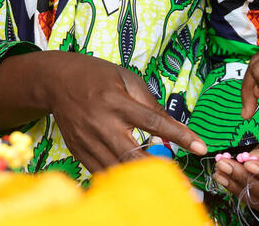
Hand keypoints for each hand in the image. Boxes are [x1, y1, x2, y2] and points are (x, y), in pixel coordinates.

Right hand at [44, 52, 206, 172]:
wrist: (57, 80)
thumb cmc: (98, 76)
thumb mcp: (128, 79)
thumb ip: (150, 104)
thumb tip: (171, 127)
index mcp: (117, 100)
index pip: (154, 122)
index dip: (179, 136)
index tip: (200, 147)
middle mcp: (101, 122)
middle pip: (133, 154)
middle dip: (159, 168)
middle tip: (181, 178)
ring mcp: (87, 139)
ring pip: (118, 168)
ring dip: (141, 177)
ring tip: (162, 182)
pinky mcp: (78, 150)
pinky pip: (101, 171)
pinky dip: (120, 177)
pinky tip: (134, 179)